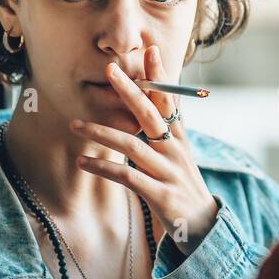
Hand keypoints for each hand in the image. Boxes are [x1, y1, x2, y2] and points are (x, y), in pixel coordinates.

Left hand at [71, 45, 218, 255]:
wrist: (204, 229)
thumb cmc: (184, 189)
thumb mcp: (179, 157)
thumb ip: (166, 132)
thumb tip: (151, 106)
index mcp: (180, 139)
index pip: (170, 101)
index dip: (160, 76)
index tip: (150, 50)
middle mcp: (176, 151)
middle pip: (151, 115)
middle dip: (130, 91)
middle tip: (109, 70)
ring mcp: (169, 172)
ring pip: (132, 145)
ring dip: (101, 133)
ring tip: (74, 125)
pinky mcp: (161, 195)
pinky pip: (128, 177)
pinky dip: (104, 168)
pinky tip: (84, 162)